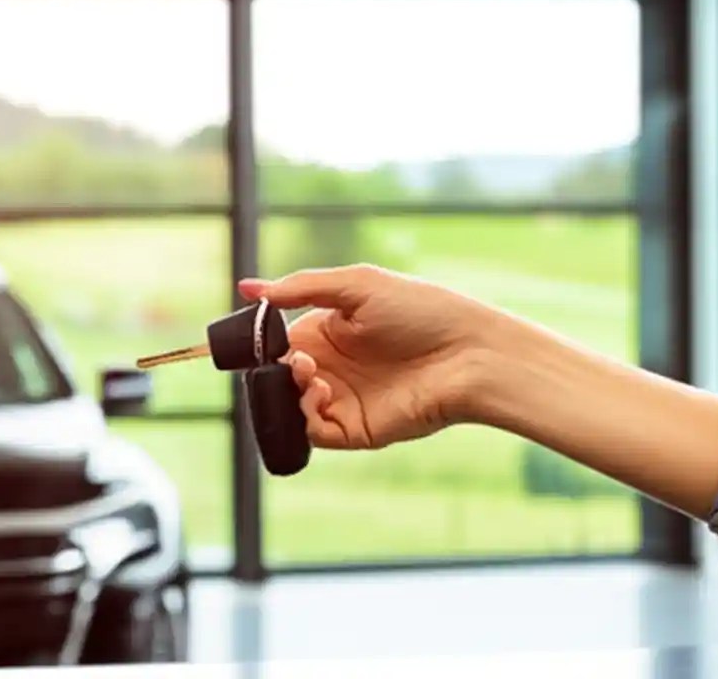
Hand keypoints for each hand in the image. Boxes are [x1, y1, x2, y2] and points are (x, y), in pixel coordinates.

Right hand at [239, 264, 498, 450]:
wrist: (470, 355)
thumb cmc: (423, 311)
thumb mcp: (357, 285)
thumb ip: (300, 288)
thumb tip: (246, 287)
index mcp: (329, 332)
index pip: (279, 343)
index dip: (265, 343)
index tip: (260, 339)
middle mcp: (333, 368)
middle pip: (279, 377)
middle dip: (276, 369)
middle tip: (296, 360)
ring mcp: (343, 401)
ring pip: (289, 406)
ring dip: (288, 392)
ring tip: (310, 375)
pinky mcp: (355, 430)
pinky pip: (312, 431)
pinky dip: (304, 416)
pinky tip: (322, 394)